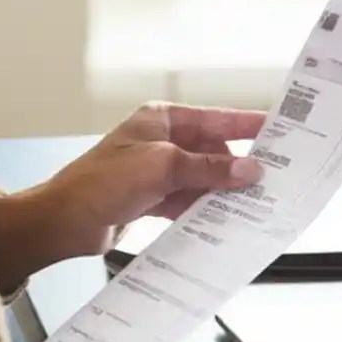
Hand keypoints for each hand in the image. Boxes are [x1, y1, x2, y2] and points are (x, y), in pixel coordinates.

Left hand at [0, 102, 264, 291]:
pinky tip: (227, 221)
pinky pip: (190, 202)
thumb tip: (249, 169)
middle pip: (214, 151)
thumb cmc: (99, 184)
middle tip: (275, 178)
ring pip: (204, 179)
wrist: (61, 223)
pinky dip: (206, 210)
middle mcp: (162, 142)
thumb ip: (209, 168)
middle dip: (240, 166)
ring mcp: (158, 172)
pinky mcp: (152, 200)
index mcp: (163, 120)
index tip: (280, 131)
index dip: (249, 124)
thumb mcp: (162, 168)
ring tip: (258, 204)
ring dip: (224, 192)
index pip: (217, 118)